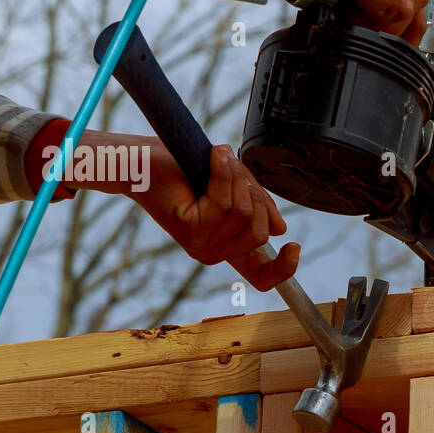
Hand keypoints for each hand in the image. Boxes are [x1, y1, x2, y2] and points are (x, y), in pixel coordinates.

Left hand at [74, 132, 299, 290]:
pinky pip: (224, 202)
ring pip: (244, 213)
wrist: (140, 161)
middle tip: (232, 167)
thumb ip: (257, 206)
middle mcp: (213, 253)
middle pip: (261, 232)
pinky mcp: (191, 230)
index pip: (261, 276)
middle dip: (254, 192)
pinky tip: (217, 156)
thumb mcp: (234, 188)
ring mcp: (201, 245)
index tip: (293, 246)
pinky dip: (223, 173)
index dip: (284, 269)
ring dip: (236, 177)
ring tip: (218, 157)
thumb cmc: (183, 169)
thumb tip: (280, 230)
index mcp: (226, 246)